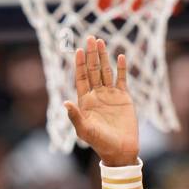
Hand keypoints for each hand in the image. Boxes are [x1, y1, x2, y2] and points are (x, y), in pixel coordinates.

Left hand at [64, 35, 138, 166]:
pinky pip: (122, 79)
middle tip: (91, 38)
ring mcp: (110, 95)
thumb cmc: (100, 142)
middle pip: (93, 70)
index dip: (79, 64)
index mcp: (85, 101)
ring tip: (102, 42)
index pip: (81, 78)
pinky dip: (121, 68)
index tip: (78, 50)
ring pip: (106, 71)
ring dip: (104, 57)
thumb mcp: (85, 130)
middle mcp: (97, 95)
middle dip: (91, 55)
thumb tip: (64, 103)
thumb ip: (75, 116)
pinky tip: (120, 56)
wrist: (120, 150)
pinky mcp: (124, 97)